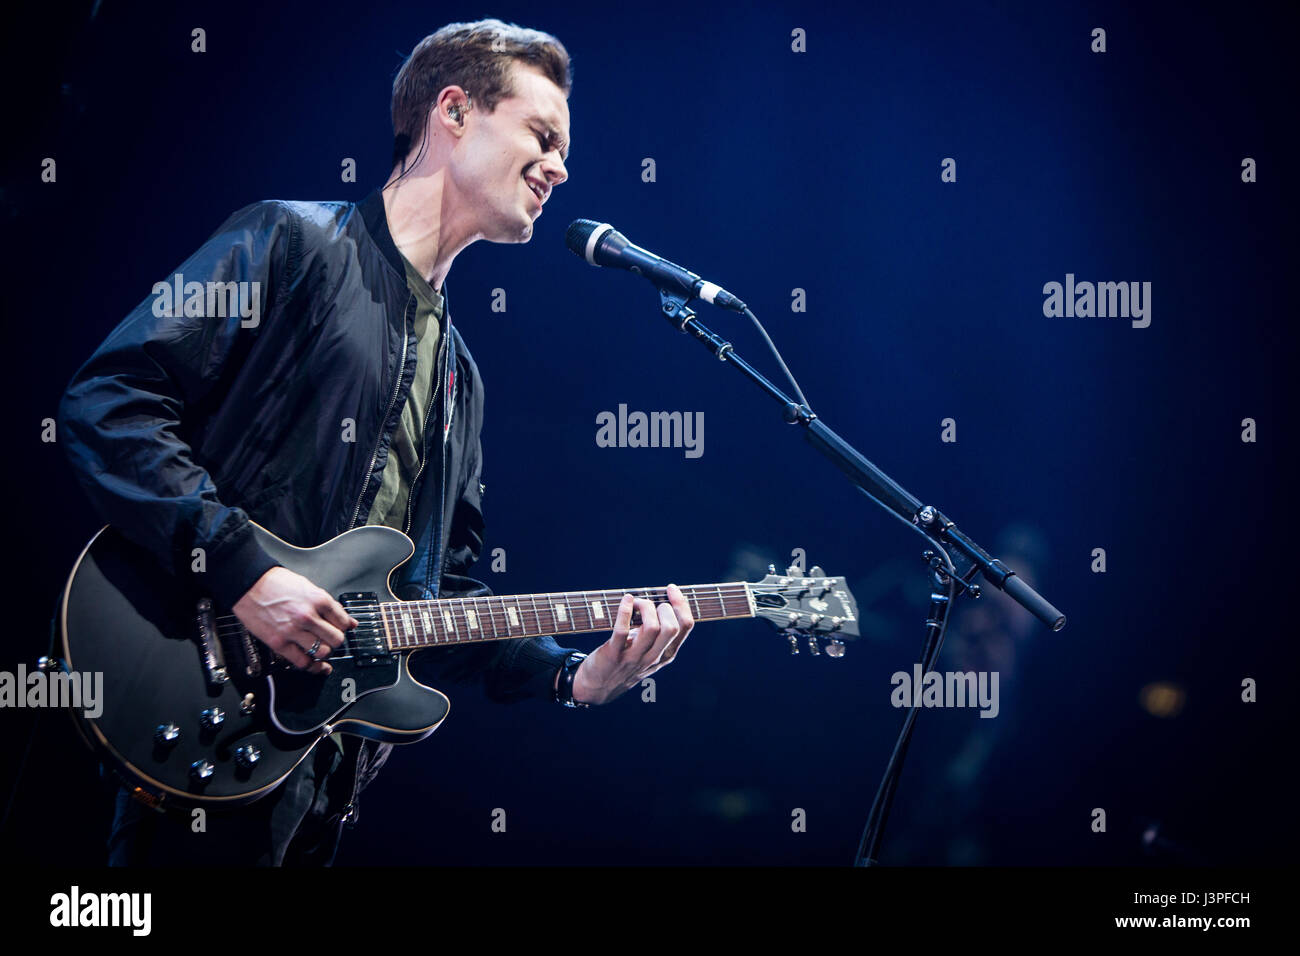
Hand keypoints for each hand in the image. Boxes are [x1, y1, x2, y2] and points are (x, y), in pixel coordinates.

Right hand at [232, 567, 357, 673]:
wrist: (248, 584)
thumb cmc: (275, 583)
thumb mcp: (308, 587)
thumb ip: (330, 606)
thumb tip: (349, 621)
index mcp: (318, 600)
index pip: (343, 622)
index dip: (344, 628)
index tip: (340, 629)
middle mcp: (308, 616)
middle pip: (336, 639)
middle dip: (336, 641)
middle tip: (330, 640)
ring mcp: (293, 630)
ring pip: (322, 652)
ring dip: (324, 653)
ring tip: (321, 650)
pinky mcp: (279, 643)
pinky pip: (302, 662)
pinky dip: (311, 666)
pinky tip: (314, 665)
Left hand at [568, 585, 694, 705]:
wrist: (599, 688)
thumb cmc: (626, 662)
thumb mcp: (650, 653)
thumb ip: (659, 635)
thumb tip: (665, 601)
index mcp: (666, 654)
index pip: (685, 627)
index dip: (681, 604)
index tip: (672, 589)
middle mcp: (653, 657)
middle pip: (671, 628)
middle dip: (664, 607)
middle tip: (651, 602)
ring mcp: (634, 657)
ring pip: (651, 628)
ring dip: (645, 607)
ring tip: (636, 602)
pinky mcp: (614, 654)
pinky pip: (622, 631)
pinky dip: (625, 611)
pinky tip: (626, 600)